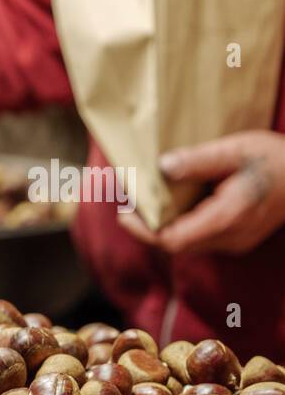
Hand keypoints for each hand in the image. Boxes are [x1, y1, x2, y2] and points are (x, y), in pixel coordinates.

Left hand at [118, 130, 284, 254]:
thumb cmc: (276, 160)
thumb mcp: (238, 150)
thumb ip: (200, 160)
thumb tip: (162, 166)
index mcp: (227, 218)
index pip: (173, 240)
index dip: (143, 230)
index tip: (124, 211)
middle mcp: (229, 238)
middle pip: (175, 245)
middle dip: (147, 227)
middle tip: (129, 202)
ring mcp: (233, 242)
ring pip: (186, 244)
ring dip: (163, 226)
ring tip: (146, 201)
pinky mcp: (235, 239)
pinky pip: (199, 238)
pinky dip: (180, 224)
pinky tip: (173, 203)